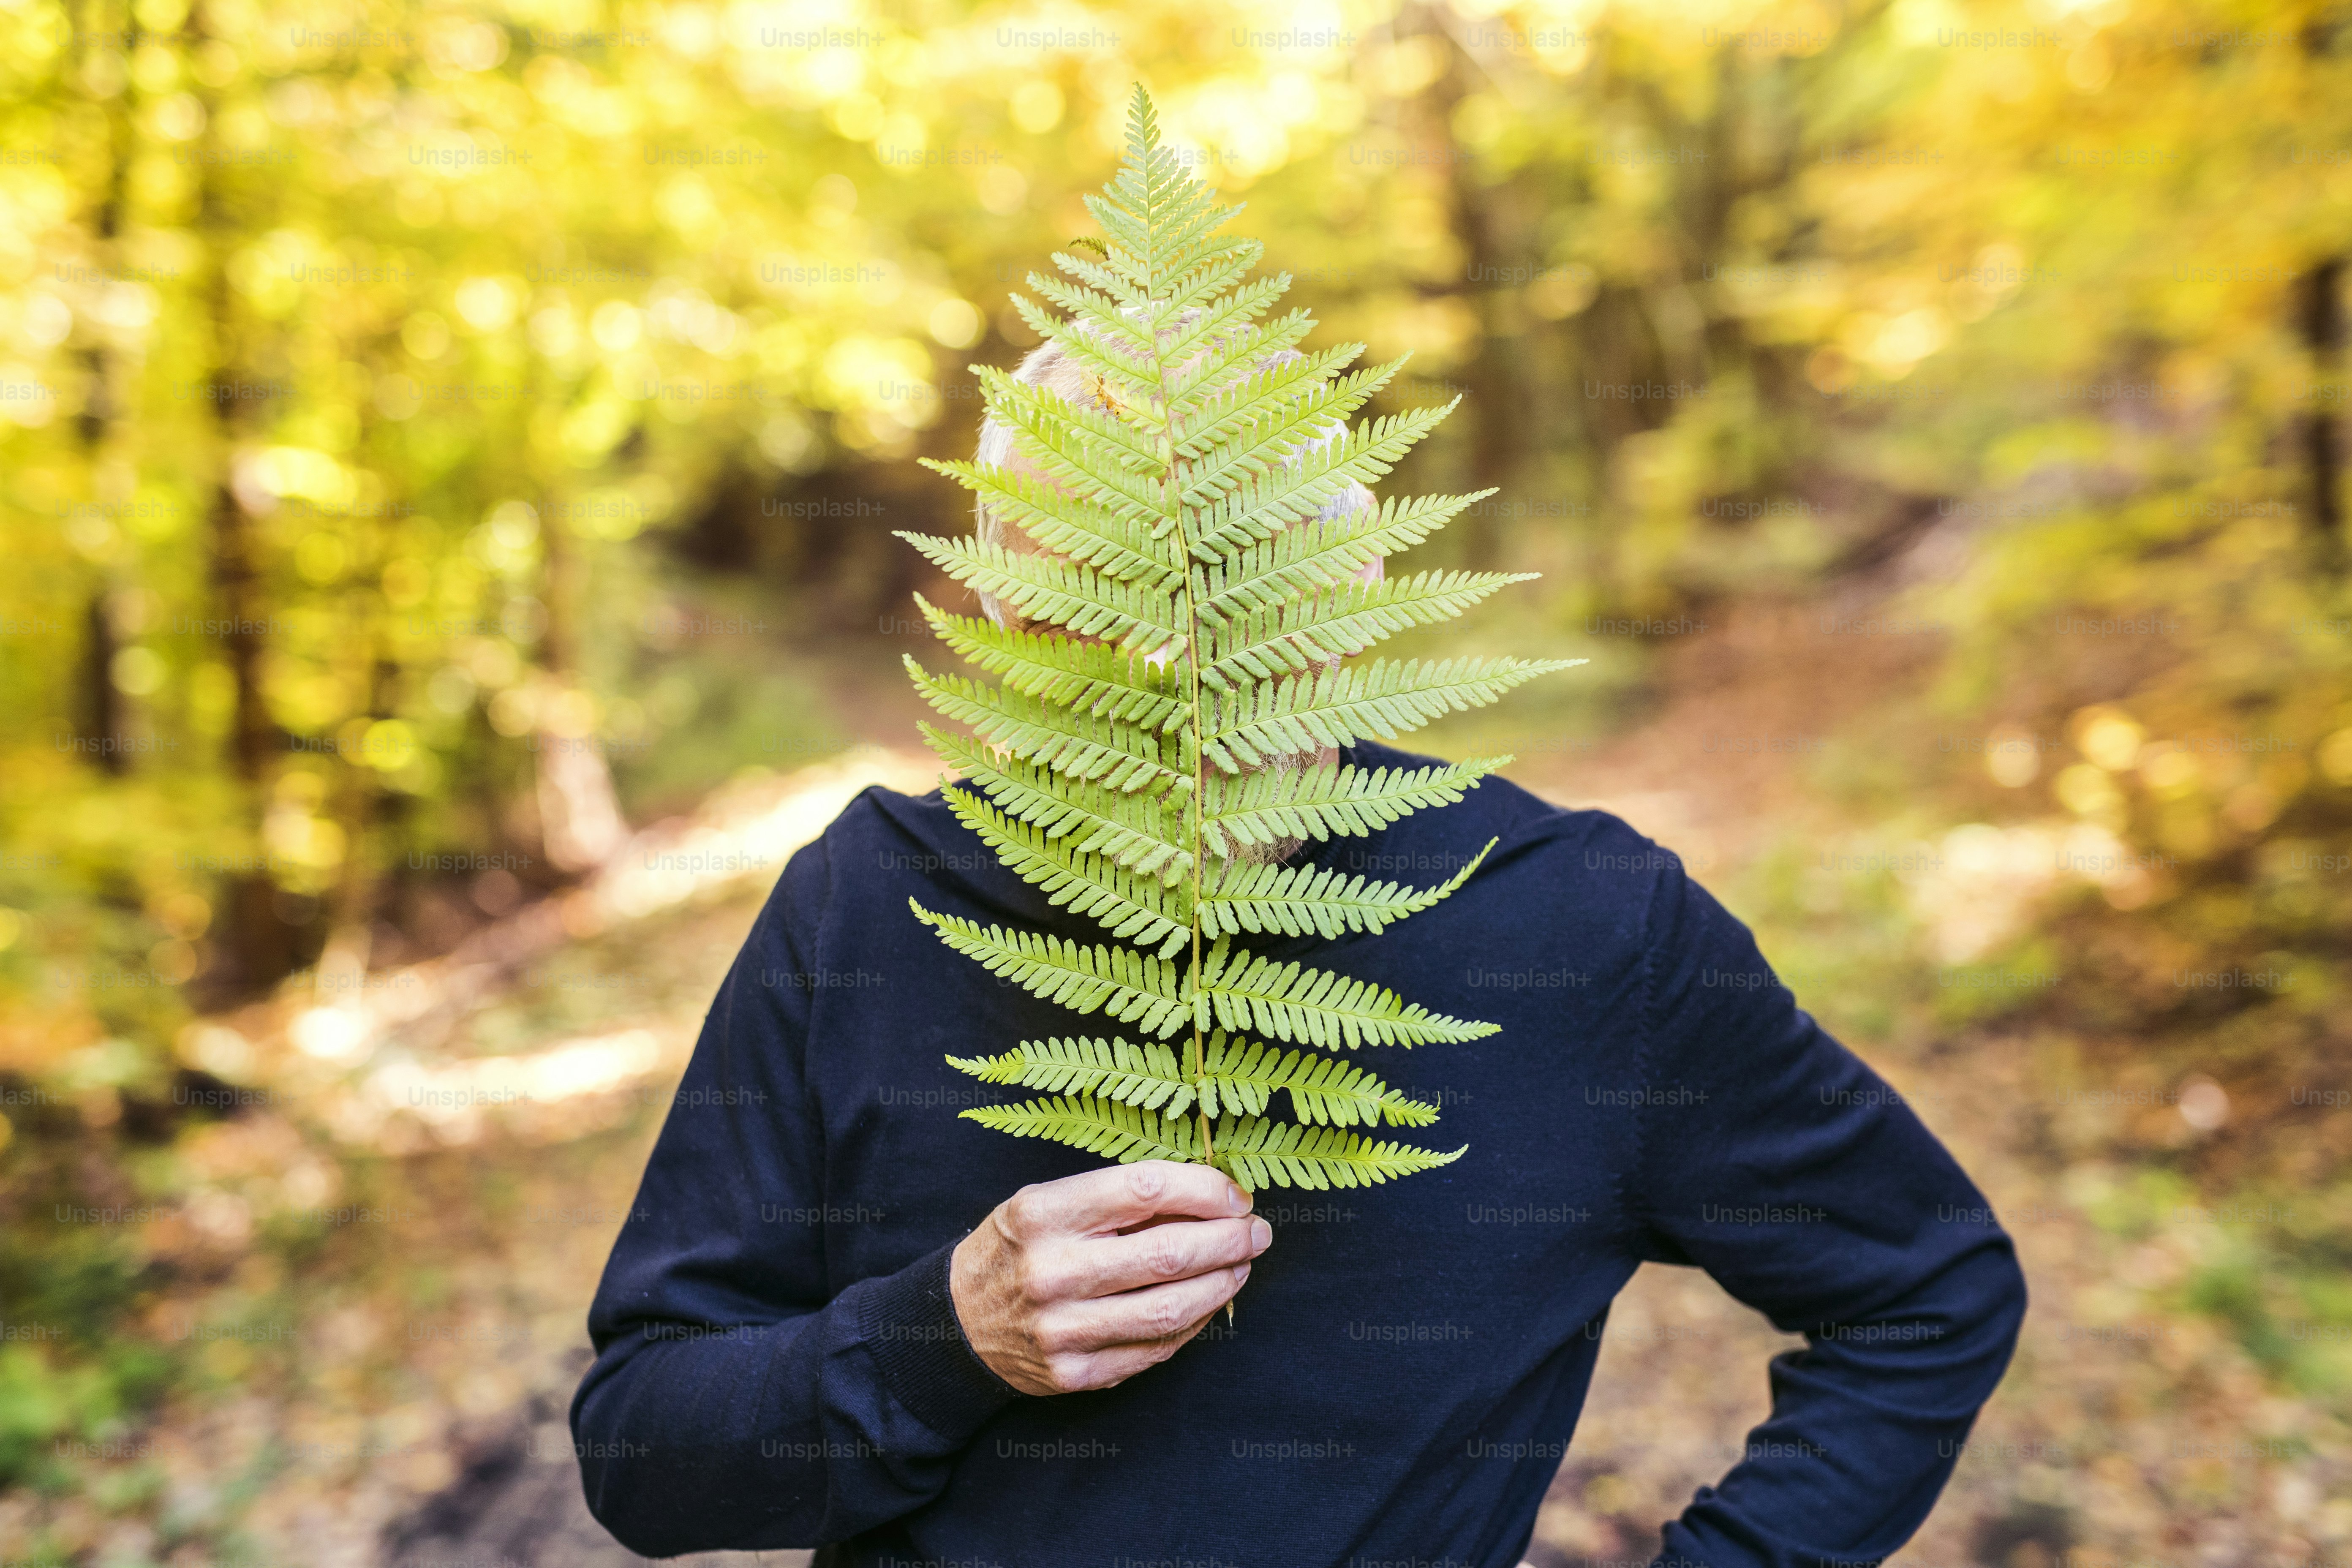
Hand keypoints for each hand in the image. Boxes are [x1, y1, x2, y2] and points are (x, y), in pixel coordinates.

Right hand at [949, 1160, 1271, 1394]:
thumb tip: (1208, 1196)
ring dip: (1221, 1285)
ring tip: (1242, 1265)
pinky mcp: (1074, 1374)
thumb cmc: (1018, 1249)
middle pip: (1166, 1253)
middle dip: (1227, 1240)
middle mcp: (1051, 1271)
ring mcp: (1062, 1330)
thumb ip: (1118, 1198)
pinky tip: (1209, 1303)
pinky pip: (1154, 1351)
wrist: (956, 1325)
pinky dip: (1193, 1325)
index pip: (1143, 1189)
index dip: (1203, 1189)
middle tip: (1257, 1232)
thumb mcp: (1047, 1202)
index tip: (1235, 1195)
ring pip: (1169, 1310)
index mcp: (1043, 1213)